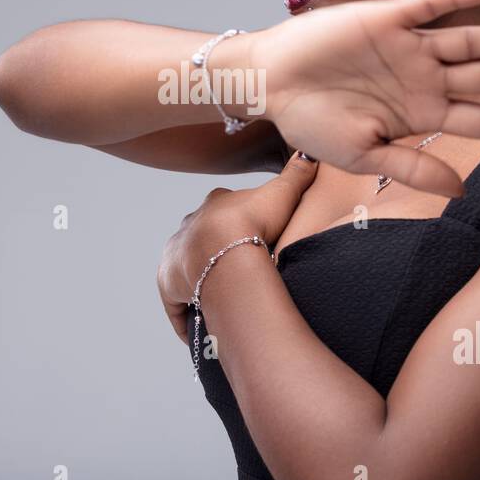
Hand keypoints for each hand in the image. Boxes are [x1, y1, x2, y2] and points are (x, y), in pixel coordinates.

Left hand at [156, 151, 317, 342]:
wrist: (226, 249)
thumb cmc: (257, 221)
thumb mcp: (284, 193)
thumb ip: (297, 173)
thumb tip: (311, 153)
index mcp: (214, 204)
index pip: (226, 212)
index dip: (241, 225)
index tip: (255, 240)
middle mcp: (189, 226)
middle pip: (204, 239)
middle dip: (219, 253)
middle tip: (241, 272)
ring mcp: (176, 253)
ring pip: (189, 267)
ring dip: (203, 280)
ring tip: (225, 298)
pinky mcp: (168, 282)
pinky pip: (176, 302)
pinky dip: (187, 314)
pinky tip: (203, 326)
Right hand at [251, 0, 479, 195]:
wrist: (270, 82)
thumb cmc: (310, 122)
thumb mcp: (361, 155)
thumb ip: (411, 166)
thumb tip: (460, 191)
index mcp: (422, 114)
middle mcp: (424, 78)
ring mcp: (409, 47)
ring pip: (471, 40)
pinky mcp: (387, 17)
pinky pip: (430, 4)